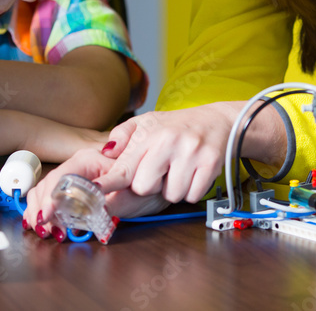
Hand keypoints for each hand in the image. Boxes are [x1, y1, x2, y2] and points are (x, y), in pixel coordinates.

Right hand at [22, 147, 170, 238]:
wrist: (157, 180)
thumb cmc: (146, 184)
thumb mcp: (133, 195)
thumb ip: (112, 202)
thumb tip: (92, 211)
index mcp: (90, 159)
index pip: (62, 177)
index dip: (52, 198)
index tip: (47, 216)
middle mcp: (79, 164)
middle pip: (49, 184)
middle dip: (43, 207)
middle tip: (45, 228)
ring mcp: (75, 175)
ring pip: (46, 189)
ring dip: (41, 210)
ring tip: (46, 230)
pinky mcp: (75, 187)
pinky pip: (50, 196)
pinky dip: (43, 210)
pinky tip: (45, 224)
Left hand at [96, 107, 236, 202]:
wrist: (218, 120)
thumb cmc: (178, 125)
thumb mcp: (147, 121)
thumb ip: (122, 136)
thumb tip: (106, 152)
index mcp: (151, 134)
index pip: (125, 167)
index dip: (109, 183)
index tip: (96, 191)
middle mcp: (170, 142)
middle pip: (144, 188)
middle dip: (151, 185)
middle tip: (162, 169)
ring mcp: (192, 153)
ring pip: (171, 195)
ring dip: (174, 188)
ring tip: (180, 169)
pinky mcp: (211, 164)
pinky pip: (192, 196)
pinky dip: (192, 191)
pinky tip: (193, 173)